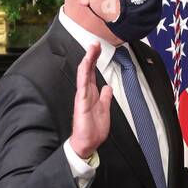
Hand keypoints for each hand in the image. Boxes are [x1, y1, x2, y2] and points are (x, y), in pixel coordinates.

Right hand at [69, 42, 112, 158]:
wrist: (88, 144)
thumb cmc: (93, 130)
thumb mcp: (104, 110)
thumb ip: (105, 98)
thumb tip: (107, 87)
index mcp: (91, 94)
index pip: (91, 73)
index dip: (94, 60)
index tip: (97, 48)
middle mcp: (85, 93)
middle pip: (87, 70)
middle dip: (91, 56)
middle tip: (95, 43)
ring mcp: (82, 97)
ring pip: (83, 75)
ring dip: (87, 61)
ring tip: (91, 49)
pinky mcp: (81, 103)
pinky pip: (82, 86)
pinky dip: (83, 75)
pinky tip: (85, 65)